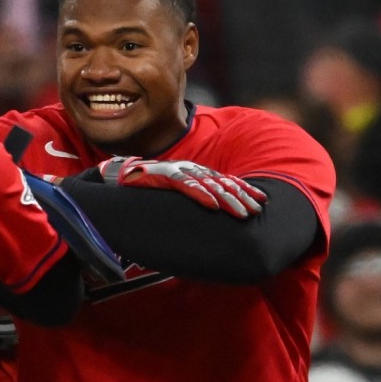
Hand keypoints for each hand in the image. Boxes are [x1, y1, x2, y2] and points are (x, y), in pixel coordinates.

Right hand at [97, 156, 266, 217]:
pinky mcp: (163, 176)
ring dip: (227, 199)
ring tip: (242, 212)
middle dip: (241, 197)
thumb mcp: (175, 188)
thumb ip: (192, 194)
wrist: (118, 174)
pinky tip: (213, 206)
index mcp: (194, 171)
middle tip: (256, 211)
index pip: (225, 179)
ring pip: (209, 185)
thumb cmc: (147, 184)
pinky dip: (201, 195)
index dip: (244, 189)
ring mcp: (177, 171)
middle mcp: (190, 169)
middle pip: (222, 183)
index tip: (262, 200)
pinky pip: (186, 186)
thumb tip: (211, 211)